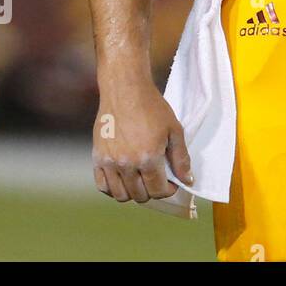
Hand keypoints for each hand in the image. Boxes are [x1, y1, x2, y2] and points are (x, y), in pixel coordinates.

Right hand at [92, 76, 191, 203]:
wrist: (125, 90)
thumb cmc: (153, 108)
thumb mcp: (174, 130)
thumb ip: (181, 158)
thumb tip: (187, 180)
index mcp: (148, 158)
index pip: (158, 190)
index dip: (169, 190)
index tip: (172, 184)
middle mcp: (127, 164)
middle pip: (140, 195)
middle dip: (152, 191)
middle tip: (157, 180)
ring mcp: (109, 162)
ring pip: (121, 195)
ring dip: (133, 193)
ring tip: (141, 180)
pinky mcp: (97, 158)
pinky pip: (103, 186)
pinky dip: (113, 188)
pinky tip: (123, 180)